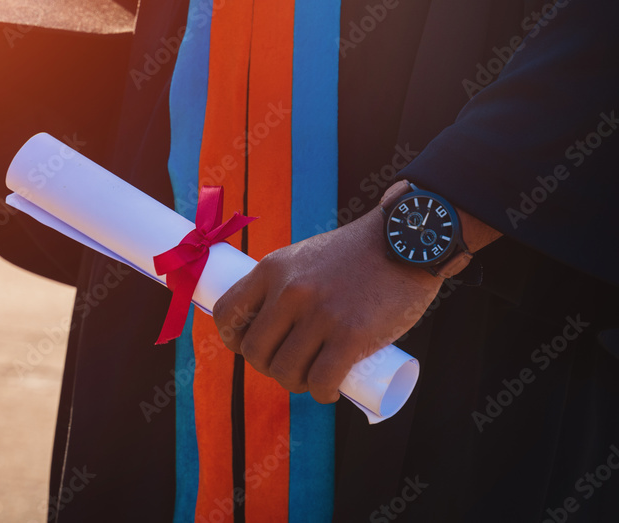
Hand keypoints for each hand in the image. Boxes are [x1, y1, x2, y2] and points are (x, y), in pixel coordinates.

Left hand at [212, 209, 441, 403]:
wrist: (406, 241)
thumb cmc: (356, 254)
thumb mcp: (304, 256)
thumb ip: (285, 282)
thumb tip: (267, 322)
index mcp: (272, 269)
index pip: (228, 313)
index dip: (234, 339)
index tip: (251, 346)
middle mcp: (290, 292)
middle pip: (255, 351)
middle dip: (268, 366)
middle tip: (290, 365)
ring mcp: (320, 314)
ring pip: (286, 371)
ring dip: (296, 384)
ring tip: (312, 379)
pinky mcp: (352, 335)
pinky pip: (321, 380)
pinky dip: (322, 393)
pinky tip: (328, 391)